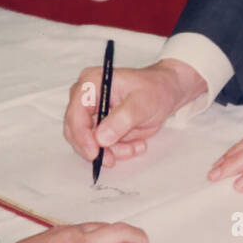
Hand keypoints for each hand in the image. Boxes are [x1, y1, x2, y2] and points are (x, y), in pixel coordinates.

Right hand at [63, 59, 207, 167]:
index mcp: (92, 83)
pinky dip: (118, 150)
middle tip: (112, 159)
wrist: (167, 92)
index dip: (81, 136)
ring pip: (89, 143)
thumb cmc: (155, 89)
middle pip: (76, 131)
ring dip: (112, 151)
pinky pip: (102, 147)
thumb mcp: (142, 102)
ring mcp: (92, 113)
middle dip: (95, 148)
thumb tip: (101, 138)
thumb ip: (122, 119)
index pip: (75, 113)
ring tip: (135, 146)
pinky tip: (136, 145)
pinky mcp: (100, 126)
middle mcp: (86, 97)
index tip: (94, 152)